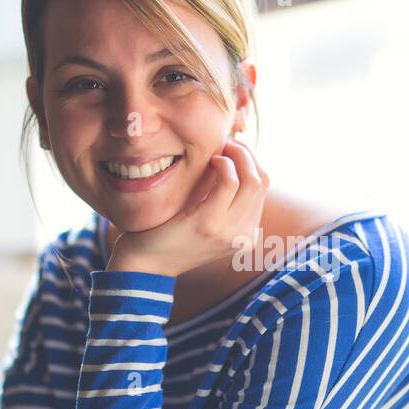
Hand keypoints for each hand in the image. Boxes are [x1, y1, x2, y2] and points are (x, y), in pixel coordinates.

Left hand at [106, 138, 269, 278]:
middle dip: (246, 154)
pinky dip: (223, 164)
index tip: (231, 149)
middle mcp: (244, 236)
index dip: (251, 161)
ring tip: (217, 150)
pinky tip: (210, 161)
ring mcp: (229, 232)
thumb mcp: (207, 221)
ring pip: (252, 180)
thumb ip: (223, 201)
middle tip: (226, 143)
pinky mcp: (208, 224)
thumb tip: (232, 160)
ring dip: (237, 155)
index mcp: (247, 235)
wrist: (146, 264)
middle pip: (262, 181)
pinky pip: (229, 183)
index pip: (263, 188)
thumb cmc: (171, 236)